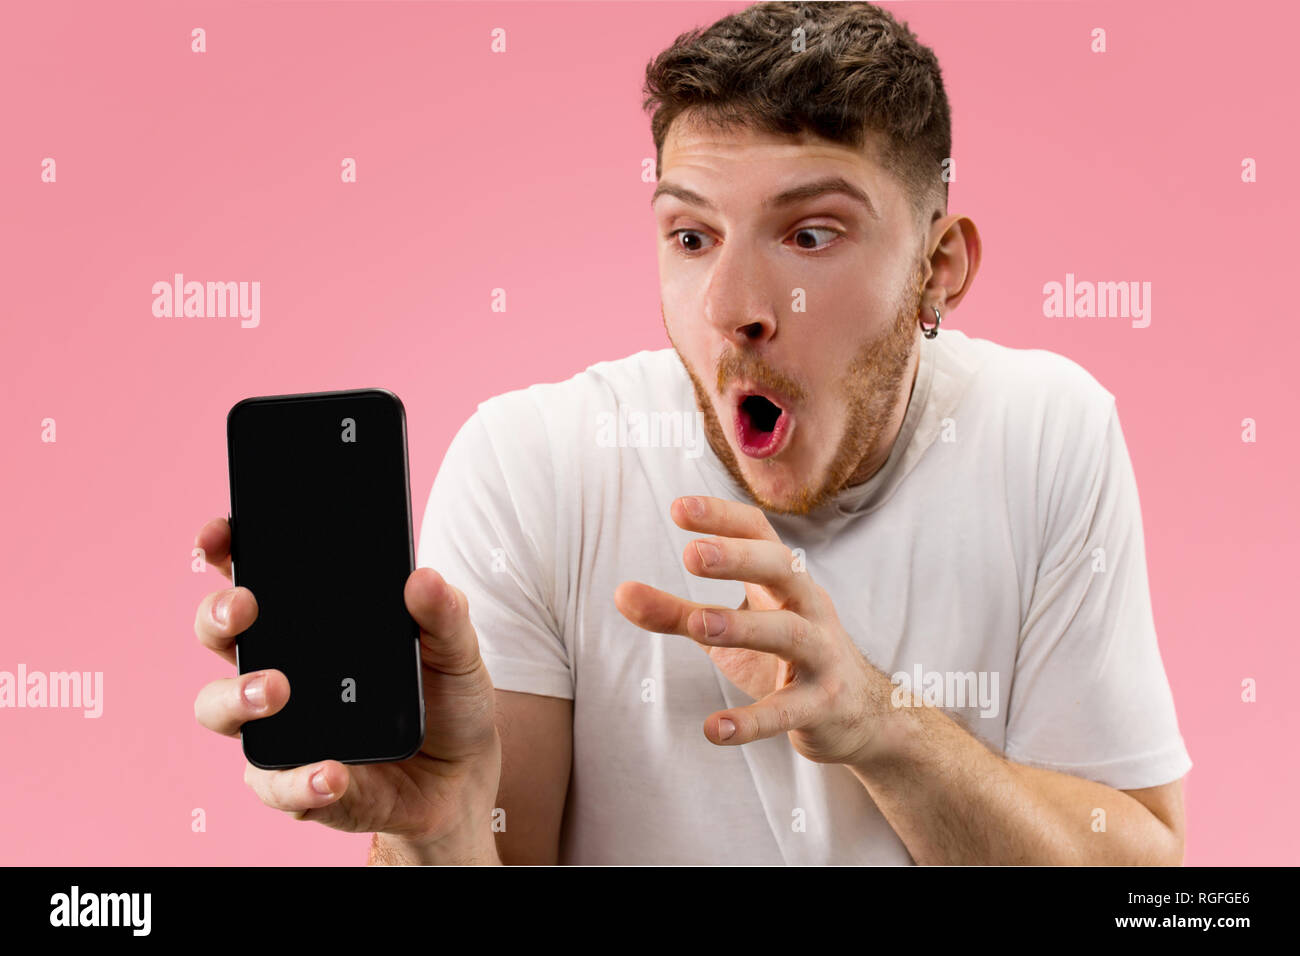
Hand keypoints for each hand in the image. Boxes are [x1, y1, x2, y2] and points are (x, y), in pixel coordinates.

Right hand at [191, 516, 501, 849]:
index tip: (221, 533)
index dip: (226, 550)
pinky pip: (278, 786)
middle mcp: (281, 670)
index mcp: (311, 627)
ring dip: (237, 696)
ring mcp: (282, 728)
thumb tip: (424, 579)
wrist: (462, 775)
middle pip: (222, 635)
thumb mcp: (456, 649)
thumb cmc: (446, 698)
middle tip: (244, 608)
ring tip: (274, 690)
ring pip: (220, 709)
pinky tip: (331, 773)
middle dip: (218, 616)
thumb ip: (444, 615)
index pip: (255, 578)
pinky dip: (300, 780)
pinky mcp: (299, 784)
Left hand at [614, 495, 892, 765]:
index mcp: (785, 580)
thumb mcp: (728, 630)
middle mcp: (809, 606)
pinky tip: (712, 728)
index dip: (722, 517)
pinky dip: (751, 720)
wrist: (861, 715)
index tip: (677, 508)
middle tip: (689, 555)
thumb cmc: (785, 658)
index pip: (759, 533)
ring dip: (744, 627)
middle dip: (738, 559)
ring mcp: (821, 655)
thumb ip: (675, 612)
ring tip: (698, 625)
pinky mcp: (823, 704)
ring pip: (788, 634)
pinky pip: (787, 711)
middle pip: (782, 569)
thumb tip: (619, 592)